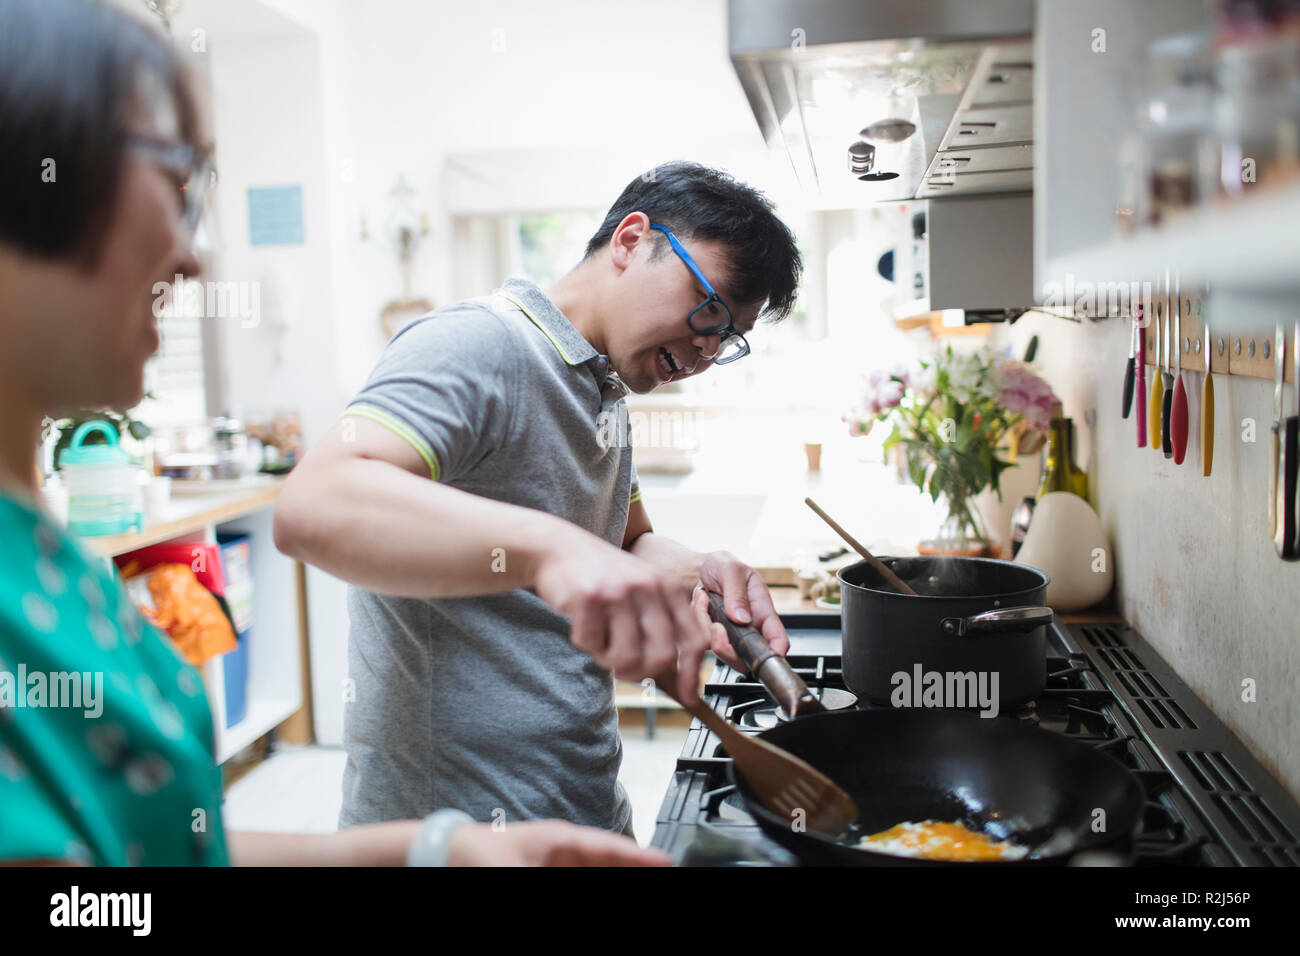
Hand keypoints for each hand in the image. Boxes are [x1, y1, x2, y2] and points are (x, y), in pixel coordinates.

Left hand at [447, 821, 672, 866]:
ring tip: (644, 878)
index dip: (638, 856)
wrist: (445, 853)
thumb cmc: (474, 852)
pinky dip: (597, 880)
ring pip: (596, 871)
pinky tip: (610, 886)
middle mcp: (562, 850)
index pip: (607, 847)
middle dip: (634, 868)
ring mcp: (555, 864)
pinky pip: (580, 877)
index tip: (665, 861)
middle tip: (664, 872)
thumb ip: (539, 878)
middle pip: (608, 861)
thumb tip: (577, 873)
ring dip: (617, 875)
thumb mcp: (510, 872)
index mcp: (558, 838)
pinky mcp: (543, 874)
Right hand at [530, 524, 710, 704]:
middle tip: (622, 668)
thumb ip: (661, 627)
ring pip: (626, 657)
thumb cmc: (602, 577)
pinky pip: (591, 644)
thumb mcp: (641, 591)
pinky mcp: (588, 597)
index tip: (688, 696)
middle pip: (661, 656)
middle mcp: (648, 587)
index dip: (692, 673)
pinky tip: (582, 623)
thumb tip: (680, 679)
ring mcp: (619, 591)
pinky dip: (584, 642)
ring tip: (599, 643)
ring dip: (608, 660)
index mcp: (667, 588)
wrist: (558, 548)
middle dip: (641, 673)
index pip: (693, 639)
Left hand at [694, 551, 789, 671]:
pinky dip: (697, 621)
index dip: (775, 653)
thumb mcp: (731, 569)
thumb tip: (742, 618)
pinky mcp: (712, 638)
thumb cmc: (722, 566)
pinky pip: (703, 641)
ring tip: (704, 599)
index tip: (764, 656)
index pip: (778, 640)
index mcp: (763, 611)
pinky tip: (699, 602)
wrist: (700, 568)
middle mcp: (750, 628)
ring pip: (723, 653)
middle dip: (729, 651)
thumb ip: (737, 592)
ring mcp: (731, 636)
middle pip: (747, 660)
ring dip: (707, 627)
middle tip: (716, 627)